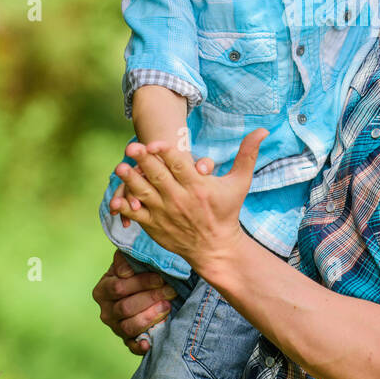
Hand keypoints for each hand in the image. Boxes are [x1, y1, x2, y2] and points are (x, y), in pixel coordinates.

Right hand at [92, 249, 177, 354]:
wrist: (145, 291)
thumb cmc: (140, 273)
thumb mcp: (132, 262)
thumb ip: (127, 259)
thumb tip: (126, 271)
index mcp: (103, 289)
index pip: (119, 287)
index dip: (141, 283)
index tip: (161, 278)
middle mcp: (106, 311)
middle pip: (125, 308)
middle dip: (151, 298)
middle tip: (171, 292)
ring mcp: (116, 327)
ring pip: (129, 326)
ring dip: (150, 317)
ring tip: (168, 307)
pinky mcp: (127, 341)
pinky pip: (131, 346)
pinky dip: (139, 346)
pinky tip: (148, 343)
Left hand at [112, 128, 267, 273]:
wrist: (216, 248)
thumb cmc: (227, 212)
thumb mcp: (240, 182)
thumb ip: (247, 154)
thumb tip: (263, 130)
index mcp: (198, 187)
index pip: (179, 166)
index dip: (166, 153)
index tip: (155, 142)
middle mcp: (180, 200)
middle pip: (159, 177)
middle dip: (144, 162)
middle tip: (132, 148)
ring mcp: (165, 214)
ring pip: (144, 194)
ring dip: (131, 181)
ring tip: (120, 168)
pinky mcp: (154, 226)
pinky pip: (136, 215)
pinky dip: (126, 206)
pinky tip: (116, 197)